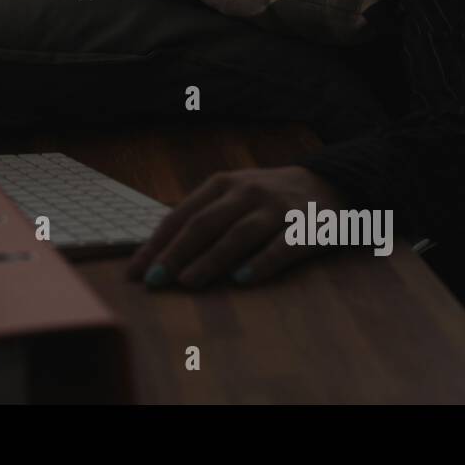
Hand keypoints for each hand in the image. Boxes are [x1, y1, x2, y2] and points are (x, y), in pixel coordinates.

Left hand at [128, 166, 347, 288]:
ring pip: (238, 234)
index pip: (181, 216)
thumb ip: (201, 218)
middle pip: (205, 224)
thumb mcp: (232, 196)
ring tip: (188, 281)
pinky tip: (242, 279)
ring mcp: (276, 208)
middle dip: (176, 253)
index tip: (136, 272)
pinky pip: (282, 247)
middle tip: (156, 280)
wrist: (328, 182)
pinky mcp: (306, 226)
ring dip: (211, 259)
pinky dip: (261, 262)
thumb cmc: (266, 197)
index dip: (157, 244)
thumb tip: (157, 255)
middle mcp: (246, 193)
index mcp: (222, 185)